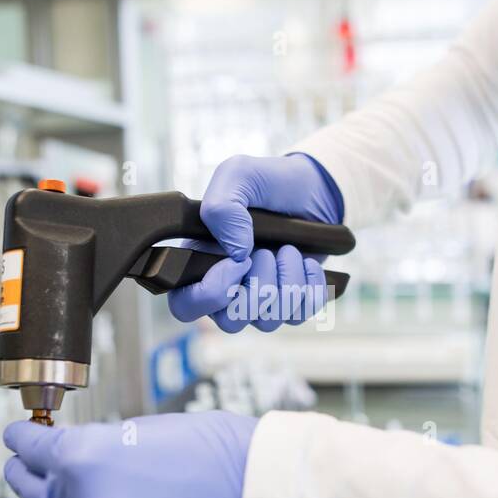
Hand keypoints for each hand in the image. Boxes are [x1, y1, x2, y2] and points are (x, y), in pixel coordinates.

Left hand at [2, 411, 257, 497]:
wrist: (256, 491)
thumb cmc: (209, 448)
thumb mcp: (138, 430)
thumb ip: (94, 446)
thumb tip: (68, 456)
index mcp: (80, 459)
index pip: (30, 449)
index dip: (20, 439)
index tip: (17, 436)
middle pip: (29, 490)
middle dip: (23, 472)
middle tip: (22, 463)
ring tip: (47, 494)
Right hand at [169, 153, 343, 332]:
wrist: (312, 188)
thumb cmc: (267, 183)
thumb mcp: (238, 175)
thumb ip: (222, 207)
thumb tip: (236, 251)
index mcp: (200, 263)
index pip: (185, 306)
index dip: (211, 294)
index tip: (238, 262)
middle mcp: (227, 290)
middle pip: (230, 322)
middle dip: (257, 286)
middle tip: (267, 251)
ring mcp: (260, 300)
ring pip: (267, 322)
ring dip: (285, 281)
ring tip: (289, 249)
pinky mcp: (292, 303)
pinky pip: (300, 315)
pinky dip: (310, 286)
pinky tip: (307, 261)